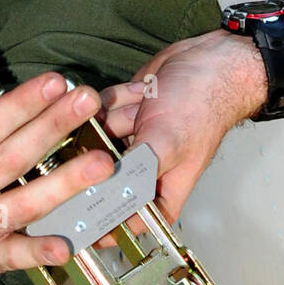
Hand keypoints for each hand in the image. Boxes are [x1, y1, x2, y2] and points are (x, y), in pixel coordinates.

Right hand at [0, 64, 115, 275]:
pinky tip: (66, 243)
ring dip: (66, 184)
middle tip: (87, 103)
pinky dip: (38, 252)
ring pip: (22, 204)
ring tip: (102, 162)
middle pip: (11, 160)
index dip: (21, 105)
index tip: (55, 82)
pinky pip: (12, 255)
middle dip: (53, 128)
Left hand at [91, 29, 265, 245]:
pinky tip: (141, 93)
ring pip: (96, 138)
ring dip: (115, 117)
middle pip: (101, 180)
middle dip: (102, 153)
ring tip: (142, 108)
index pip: (124, 222)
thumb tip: (100, 196)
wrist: (208, 62)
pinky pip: (99, 110)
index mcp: (161, 191)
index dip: (100, 221)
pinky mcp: (124, 113)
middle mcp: (143, 170)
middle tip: (117, 135)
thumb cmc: (201, 107)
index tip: (75, 210)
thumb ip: (132, 173)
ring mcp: (131, 141)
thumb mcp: (165, 145)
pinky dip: (117, 99)